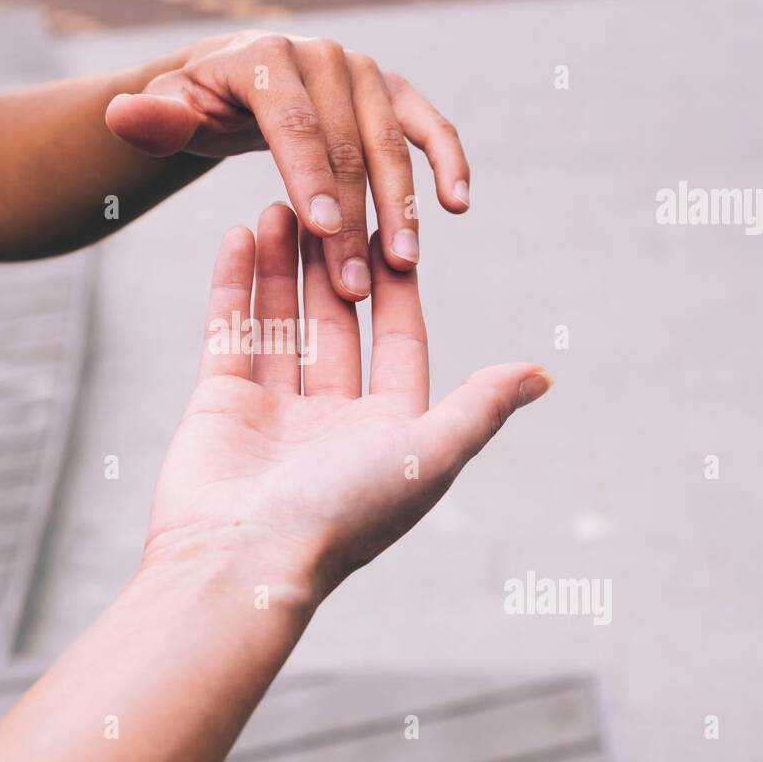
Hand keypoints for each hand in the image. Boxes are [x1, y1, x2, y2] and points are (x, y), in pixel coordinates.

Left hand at [105, 33, 470, 302]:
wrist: (236, 81)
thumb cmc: (197, 107)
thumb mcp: (167, 116)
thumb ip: (152, 121)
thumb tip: (124, 114)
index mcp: (265, 58)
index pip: (293, 124)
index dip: (309, 176)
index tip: (322, 231)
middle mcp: (322, 56)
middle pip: (345, 145)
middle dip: (353, 218)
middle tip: (355, 284)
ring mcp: (363, 72)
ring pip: (390, 143)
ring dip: (402, 205)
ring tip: (404, 263)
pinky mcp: (391, 91)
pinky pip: (428, 126)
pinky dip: (447, 160)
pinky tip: (458, 204)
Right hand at [144, 204, 551, 600]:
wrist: (239, 560)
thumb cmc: (342, 514)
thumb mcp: (427, 456)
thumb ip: (481, 407)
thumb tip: (543, 374)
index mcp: (385, 431)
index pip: (398, 341)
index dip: (399, 286)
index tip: (394, 229)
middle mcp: (331, 419)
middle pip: (338, 322)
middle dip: (335, 263)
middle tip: (330, 201)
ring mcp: (272, 410)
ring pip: (282, 321)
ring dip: (283, 265)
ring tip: (281, 204)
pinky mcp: (219, 405)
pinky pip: (229, 334)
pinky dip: (234, 286)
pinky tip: (238, 235)